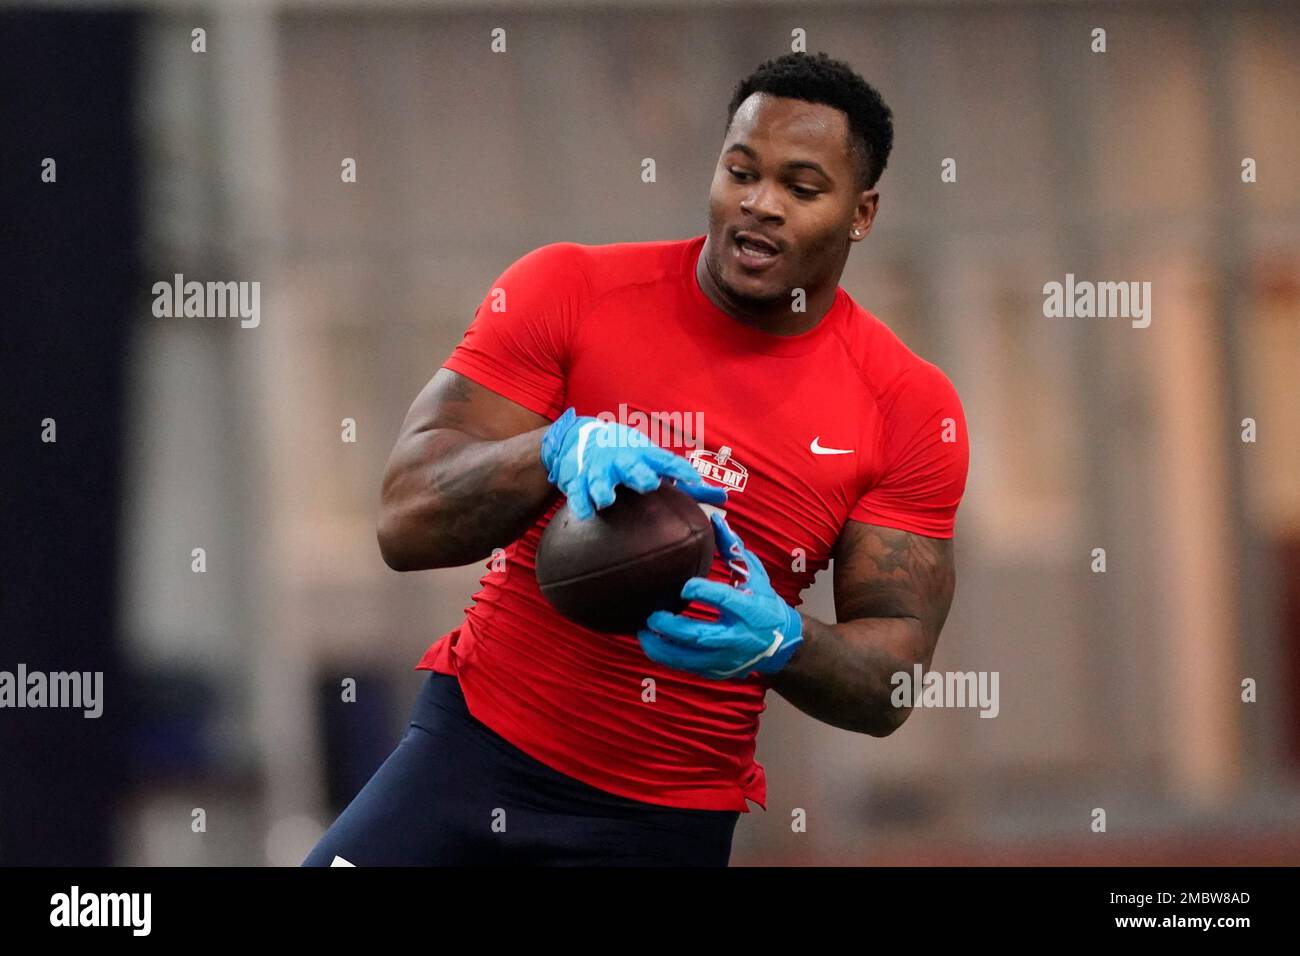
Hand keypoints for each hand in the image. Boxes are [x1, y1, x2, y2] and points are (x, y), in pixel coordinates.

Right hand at [539, 407, 726, 520]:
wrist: (584, 437)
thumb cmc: (632, 457)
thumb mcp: (658, 463)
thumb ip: (690, 485)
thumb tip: (726, 498)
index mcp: (646, 456)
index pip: (667, 462)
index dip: (681, 471)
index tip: (694, 481)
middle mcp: (624, 460)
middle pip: (633, 467)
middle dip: (639, 475)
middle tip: (648, 484)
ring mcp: (600, 469)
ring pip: (601, 480)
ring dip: (603, 489)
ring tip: (607, 500)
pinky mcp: (580, 479)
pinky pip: (578, 492)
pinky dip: (579, 502)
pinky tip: (584, 514)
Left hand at [637, 511, 802, 678]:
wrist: (782, 644)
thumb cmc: (765, 603)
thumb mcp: (755, 575)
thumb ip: (734, 550)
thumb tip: (716, 519)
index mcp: (750, 610)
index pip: (726, 601)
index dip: (705, 593)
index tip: (684, 585)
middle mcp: (738, 637)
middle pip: (701, 635)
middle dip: (673, 627)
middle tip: (653, 615)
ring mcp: (727, 658)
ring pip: (689, 659)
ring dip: (662, 647)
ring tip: (642, 632)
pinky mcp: (717, 670)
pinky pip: (687, 667)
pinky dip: (667, 657)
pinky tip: (651, 644)